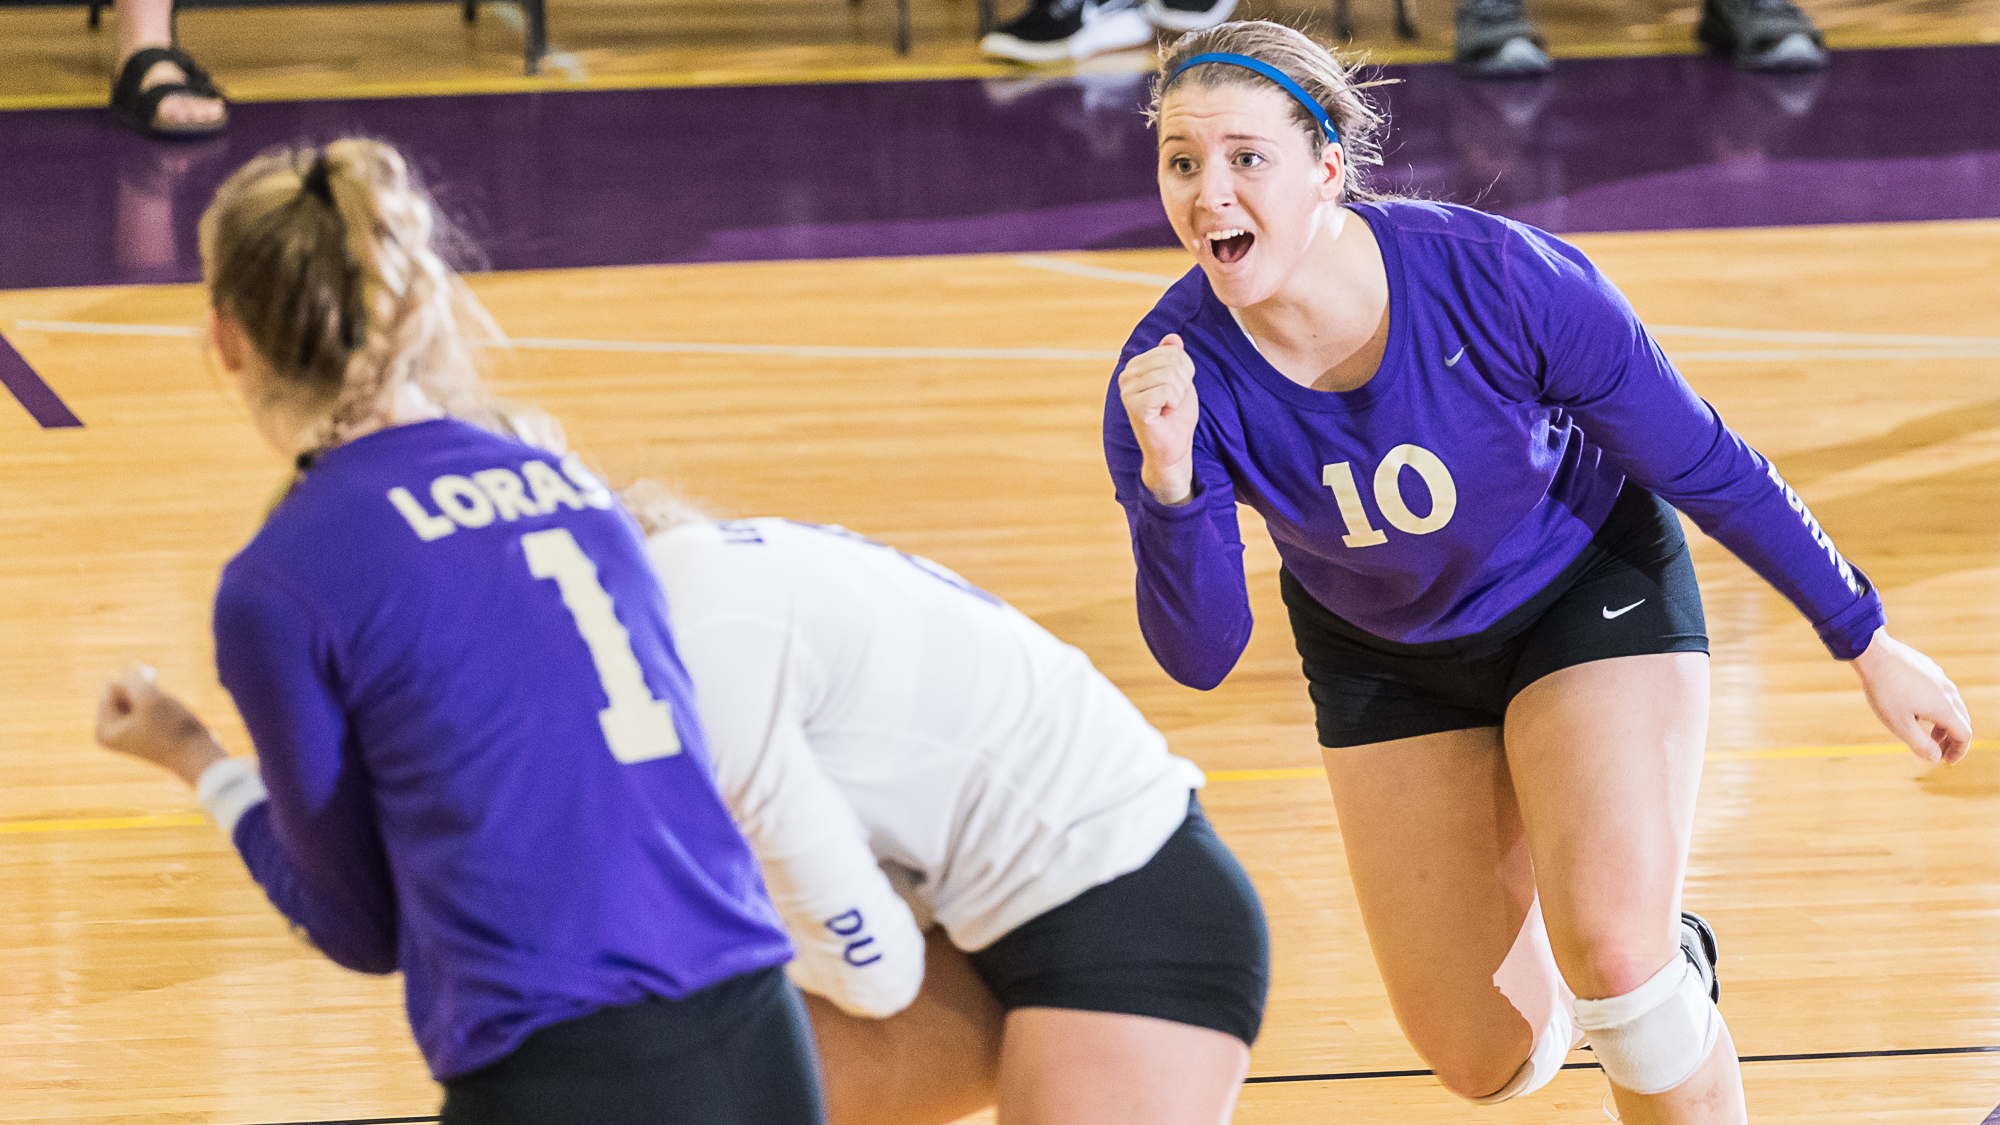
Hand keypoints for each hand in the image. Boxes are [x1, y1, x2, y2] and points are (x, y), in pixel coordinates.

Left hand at [94, 664, 229, 786]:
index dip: (138, 690)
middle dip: (145, 693)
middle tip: (162, 715)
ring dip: (155, 697)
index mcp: (103, 729)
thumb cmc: (173, 730)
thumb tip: (129, 666)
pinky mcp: (143, 729)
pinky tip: (171, 717)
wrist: (199, 756)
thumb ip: (132, 677)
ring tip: (167, 717)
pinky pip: (147, 702)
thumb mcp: (149, 698)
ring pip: (137, 694)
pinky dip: (160, 703)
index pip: (113, 687)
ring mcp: (126, 732)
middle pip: (122, 691)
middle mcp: (109, 732)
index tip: (154, 711)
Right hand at [1117, 334, 1199, 505]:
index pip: (1173, 351)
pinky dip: (1174, 404)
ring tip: (1168, 408)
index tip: (1176, 390)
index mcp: (1135, 366)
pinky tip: (1164, 413)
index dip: (1185, 371)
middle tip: (1173, 402)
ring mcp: (1127, 391)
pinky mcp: (1134, 406)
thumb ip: (1174, 359)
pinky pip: (1166, 391)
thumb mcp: (1180, 380)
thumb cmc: (1176, 416)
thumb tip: (1172, 338)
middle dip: (1183, 383)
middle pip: (1172, 361)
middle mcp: (1127, 375)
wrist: (1173, 447)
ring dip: (1178, 395)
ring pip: (1170, 375)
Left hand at [1849, 630, 1973, 763]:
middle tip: (1938, 751)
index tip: (1946, 761)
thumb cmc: (1884, 691)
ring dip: (1944, 724)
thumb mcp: (1899, 724)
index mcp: (1945, 708)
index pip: (1964, 734)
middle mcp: (1948, 692)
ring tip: (1927, 733)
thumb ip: (1920, 744)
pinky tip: (1916, 709)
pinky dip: (1936, 707)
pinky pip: (1940, 692)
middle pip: (1961, 720)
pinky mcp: (1930, 669)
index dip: (1959, 751)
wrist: (1874, 654)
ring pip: (1952, 705)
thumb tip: (1936, 757)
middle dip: (1952, 739)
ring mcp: (1940, 678)